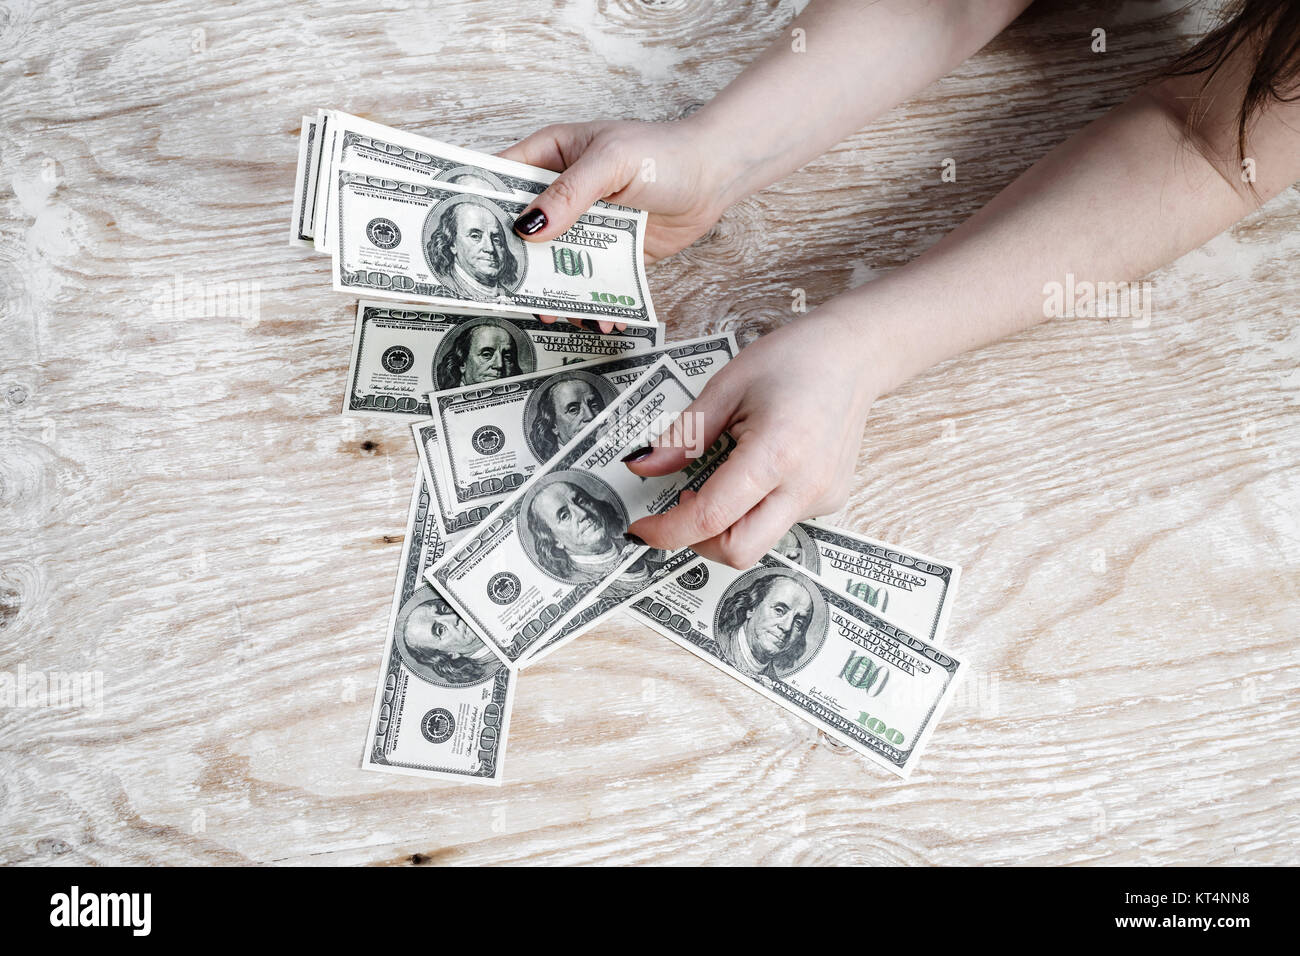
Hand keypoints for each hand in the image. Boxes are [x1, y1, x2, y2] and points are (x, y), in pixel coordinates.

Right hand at [500, 119, 727, 332]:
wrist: (714, 176)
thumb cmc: (663, 153)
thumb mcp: (610, 163)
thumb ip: (569, 194)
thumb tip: (527, 228)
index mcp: (551, 155)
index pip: (500, 177)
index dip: (478, 204)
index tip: (458, 236)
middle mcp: (562, 192)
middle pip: (522, 232)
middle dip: (515, 265)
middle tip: (510, 294)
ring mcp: (584, 225)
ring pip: (554, 264)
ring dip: (554, 293)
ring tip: (561, 316)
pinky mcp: (610, 253)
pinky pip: (589, 281)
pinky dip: (591, 303)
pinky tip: (599, 319)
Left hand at [625, 304, 881, 567]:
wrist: (855, 355)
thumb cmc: (795, 359)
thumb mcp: (726, 387)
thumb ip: (683, 436)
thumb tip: (643, 466)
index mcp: (776, 453)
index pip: (711, 517)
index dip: (668, 530)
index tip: (643, 528)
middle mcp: (805, 485)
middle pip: (738, 551)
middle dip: (698, 540)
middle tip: (681, 507)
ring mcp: (822, 497)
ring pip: (759, 541)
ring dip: (727, 524)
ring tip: (723, 476)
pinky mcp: (830, 500)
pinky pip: (779, 523)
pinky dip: (753, 510)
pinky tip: (758, 472)